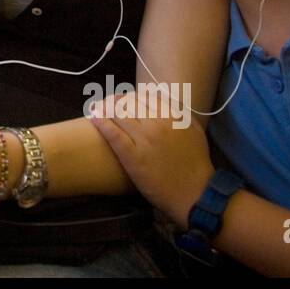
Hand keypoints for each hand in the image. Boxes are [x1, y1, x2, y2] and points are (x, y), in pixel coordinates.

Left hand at [88, 97, 213, 227]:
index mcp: (172, 115)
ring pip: (118, 113)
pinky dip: (101, 122)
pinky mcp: (132, 156)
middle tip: (108, 103)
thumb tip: (161, 98)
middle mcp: (157, 123)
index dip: (130, 96)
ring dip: (105, 107)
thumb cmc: (196, 163)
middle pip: (128, 102)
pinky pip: (113, 133)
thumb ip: (178, 112)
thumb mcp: (193, 130)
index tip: (124, 99)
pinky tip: (94, 116)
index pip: (144, 96)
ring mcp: (144, 139)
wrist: (194, 193)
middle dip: (116, 100)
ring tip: (97, 107)